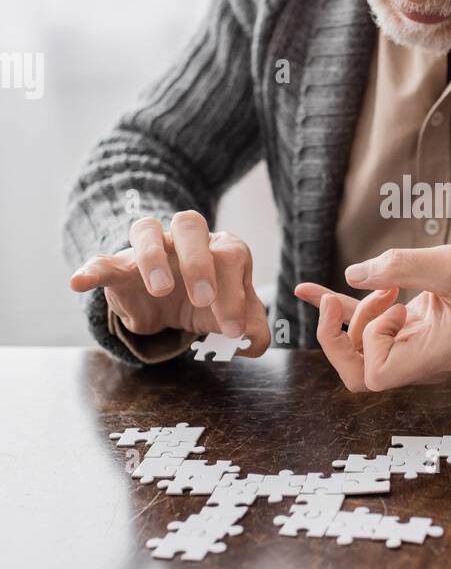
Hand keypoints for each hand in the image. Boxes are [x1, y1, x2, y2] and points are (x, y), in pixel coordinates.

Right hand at [69, 211, 270, 354]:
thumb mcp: (233, 319)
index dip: (235, 293)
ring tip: (160, 290)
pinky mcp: (120, 266)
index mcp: (221, 248)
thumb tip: (253, 343)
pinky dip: (91, 269)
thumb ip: (252, 330)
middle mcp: (187, 239)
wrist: (171, 303)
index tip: (233, 331)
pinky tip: (78, 282)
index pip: (232, 257)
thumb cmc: (209, 305)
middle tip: (203, 299)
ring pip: (146, 230)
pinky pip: (103, 260)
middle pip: (191, 225)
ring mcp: (151, 248)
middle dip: (199, 263)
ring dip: (153, 258)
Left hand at [294, 244, 450, 390]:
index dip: (368, 341)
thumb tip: (353, 274)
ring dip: (343, 317)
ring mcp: (415, 347)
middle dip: (337, 339)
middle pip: (360, 374)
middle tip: (333, 303)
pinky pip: (370, 328)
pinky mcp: (412, 330)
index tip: (392, 304)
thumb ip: (401, 267)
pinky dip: (342, 311)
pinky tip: (312, 291)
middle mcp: (422, 359)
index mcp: (435, 356)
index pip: (378, 374)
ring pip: (360, 349)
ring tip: (355, 284)